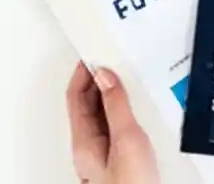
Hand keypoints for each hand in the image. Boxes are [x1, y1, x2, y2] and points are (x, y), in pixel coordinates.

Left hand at [65, 63, 160, 183]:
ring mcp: (106, 154)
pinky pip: (119, 127)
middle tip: (113, 59)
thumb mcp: (126, 140)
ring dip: (114, 95)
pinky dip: (126, 110)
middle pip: (88, 105)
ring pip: (104, 115)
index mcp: (84, 141)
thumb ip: (116, 106)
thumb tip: (105, 77)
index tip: (96, 53)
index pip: (76, 97)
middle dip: (99, 80)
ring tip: (127, 77)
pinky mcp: (122, 159)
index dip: (83, 73)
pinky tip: (138, 107)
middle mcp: (91, 147)